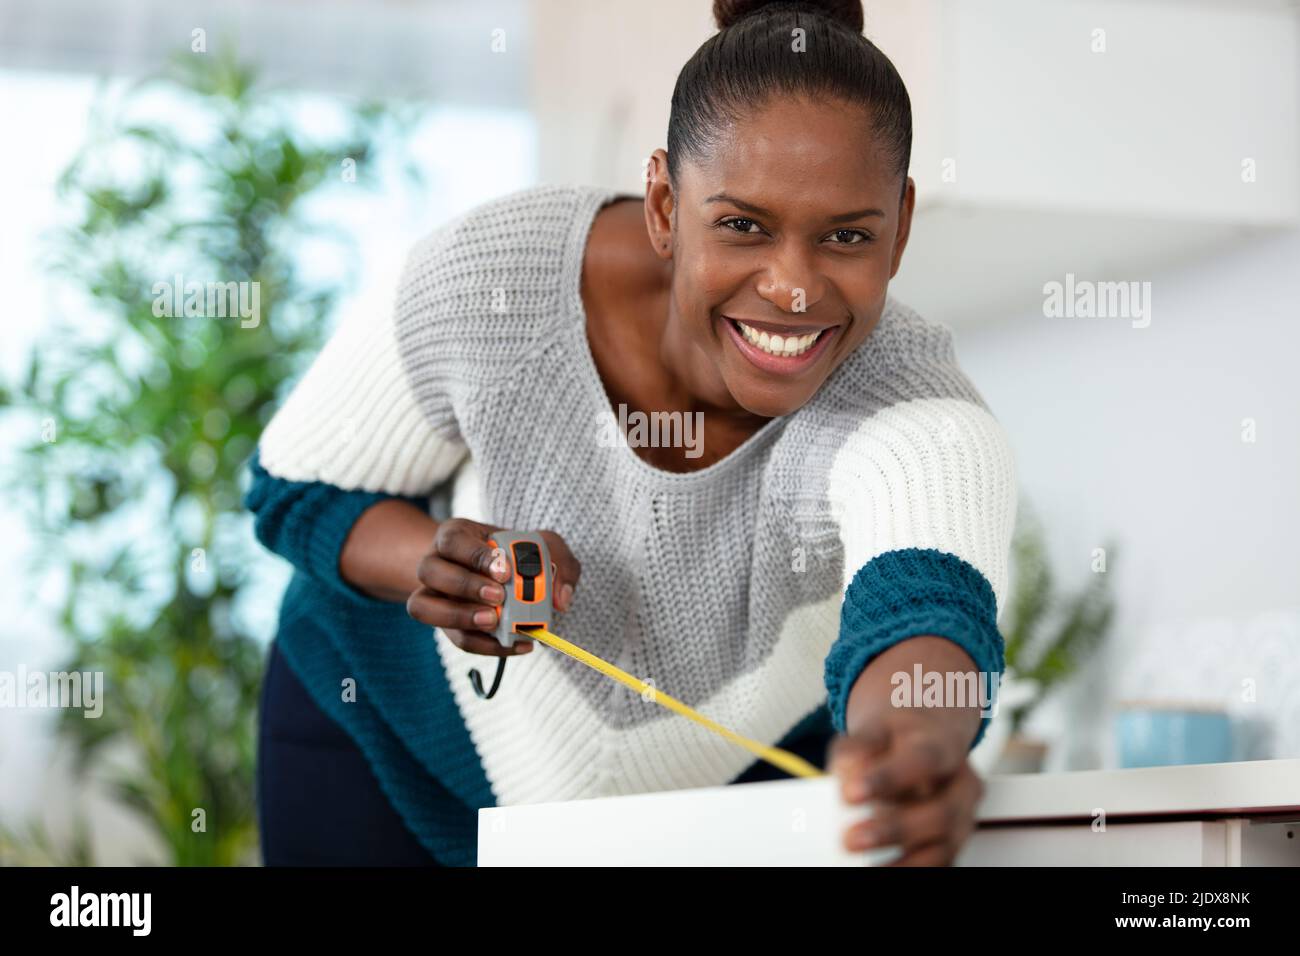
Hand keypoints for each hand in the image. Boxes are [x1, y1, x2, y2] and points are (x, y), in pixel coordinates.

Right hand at [404, 518, 581, 656]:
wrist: (502, 575)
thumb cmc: (520, 555)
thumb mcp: (546, 546)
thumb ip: (560, 563)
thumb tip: (561, 599)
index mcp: (456, 536)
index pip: (452, 540)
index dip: (475, 556)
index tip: (505, 571)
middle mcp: (437, 563)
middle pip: (429, 571)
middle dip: (465, 586)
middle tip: (498, 597)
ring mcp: (435, 596)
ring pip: (423, 607)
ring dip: (457, 616)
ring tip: (493, 621)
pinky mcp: (448, 625)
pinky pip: (454, 638)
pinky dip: (484, 646)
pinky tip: (514, 645)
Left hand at [828, 709, 985, 865]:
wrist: (926, 740)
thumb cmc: (897, 739)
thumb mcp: (872, 729)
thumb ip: (855, 749)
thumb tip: (846, 775)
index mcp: (942, 746)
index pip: (923, 761)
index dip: (888, 779)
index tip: (851, 794)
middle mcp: (962, 784)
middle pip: (941, 813)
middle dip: (894, 830)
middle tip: (850, 838)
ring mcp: (963, 817)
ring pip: (945, 848)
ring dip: (904, 863)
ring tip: (865, 868)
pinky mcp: (955, 842)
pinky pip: (939, 864)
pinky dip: (909, 869)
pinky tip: (880, 869)